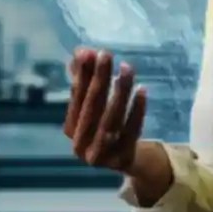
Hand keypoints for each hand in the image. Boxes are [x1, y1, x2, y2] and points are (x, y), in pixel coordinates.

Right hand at [64, 48, 146, 171]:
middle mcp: (81, 145)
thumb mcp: (94, 104)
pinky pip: (131, 131)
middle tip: (106, 55)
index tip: (90, 52)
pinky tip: (142, 89)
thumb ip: (85, 79)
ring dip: (119, 92)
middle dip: (99, 79)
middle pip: (93, 108)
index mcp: (71, 129)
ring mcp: (101, 155)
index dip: (82, 75)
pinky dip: (137, 110)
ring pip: (111, 120)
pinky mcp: (122, 160)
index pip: (76, 98)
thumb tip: (81, 51)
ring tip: (127, 68)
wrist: (125, 159)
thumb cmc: (106, 124)